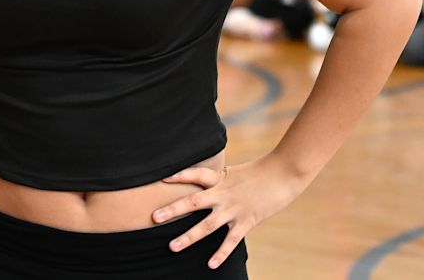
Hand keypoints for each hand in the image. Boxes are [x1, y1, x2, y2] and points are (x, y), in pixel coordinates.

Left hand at [152, 159, 306, 268]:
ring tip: (172, 247)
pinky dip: (221, 253)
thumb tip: (203, 184)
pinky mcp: (246, 221)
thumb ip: (217, 180)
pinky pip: (231, 240)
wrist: (283, 175)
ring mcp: (233, 209)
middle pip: (193, 202)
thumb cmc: (258, 173)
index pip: (195, 174)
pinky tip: (210, 264)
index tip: (162, 178)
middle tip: (154, 217)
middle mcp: (222, 194)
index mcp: (218, 179)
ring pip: (207, 226)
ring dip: (189, 237)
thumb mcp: (233, 172)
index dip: (178, 175)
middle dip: (172, 210)